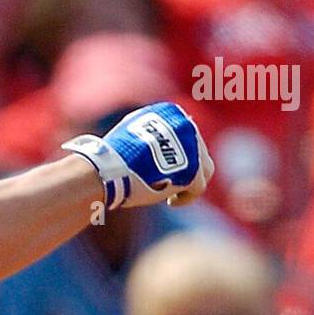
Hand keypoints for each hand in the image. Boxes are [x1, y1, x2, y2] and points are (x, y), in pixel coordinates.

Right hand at [61, 102, 213, 210]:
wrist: (109, 168)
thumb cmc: (114, 156)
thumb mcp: (134, 133)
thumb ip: (153, 134)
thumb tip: (160, 144)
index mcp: (171, 113)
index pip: (186, 136)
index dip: (178, 155)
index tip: (163, 168)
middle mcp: (186, 124)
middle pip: (199, 152)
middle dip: (187, 170)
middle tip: (167, 183)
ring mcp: (193, 147)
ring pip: (204, 170)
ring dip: (190, 183)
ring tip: (170, 194)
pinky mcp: (194, 171)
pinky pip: (198, 188)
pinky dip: (185, 197)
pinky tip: (170, 201)